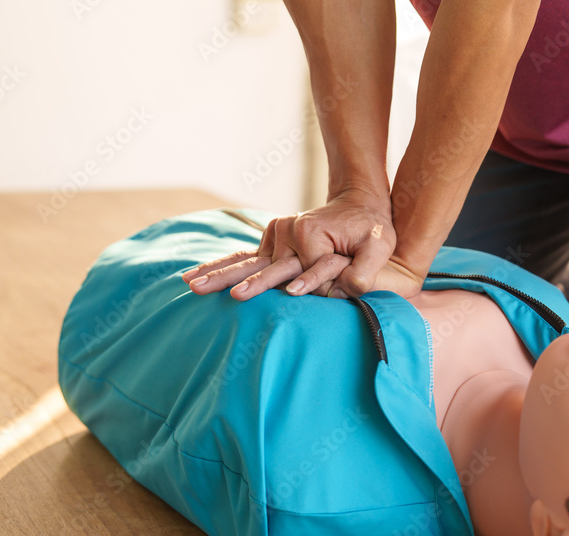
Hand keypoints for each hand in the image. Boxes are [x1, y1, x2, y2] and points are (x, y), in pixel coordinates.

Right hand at [183, 251, 424, 299]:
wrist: (362, 205)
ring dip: (215, 273)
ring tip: (189, 284)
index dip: (301, 287)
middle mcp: (287, 233)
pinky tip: (197, 275)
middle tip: (201, 291)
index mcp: (309, 235)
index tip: (261, 296)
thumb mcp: (378, 247)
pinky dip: (222, 266)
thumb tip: (344, 290)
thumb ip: (364, 270)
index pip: (297, 275)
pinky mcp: (273, 241)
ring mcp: (278, 236)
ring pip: (244, 261)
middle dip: (228, 280)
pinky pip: (246, 257)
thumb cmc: (374, 230)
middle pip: (257, 266)